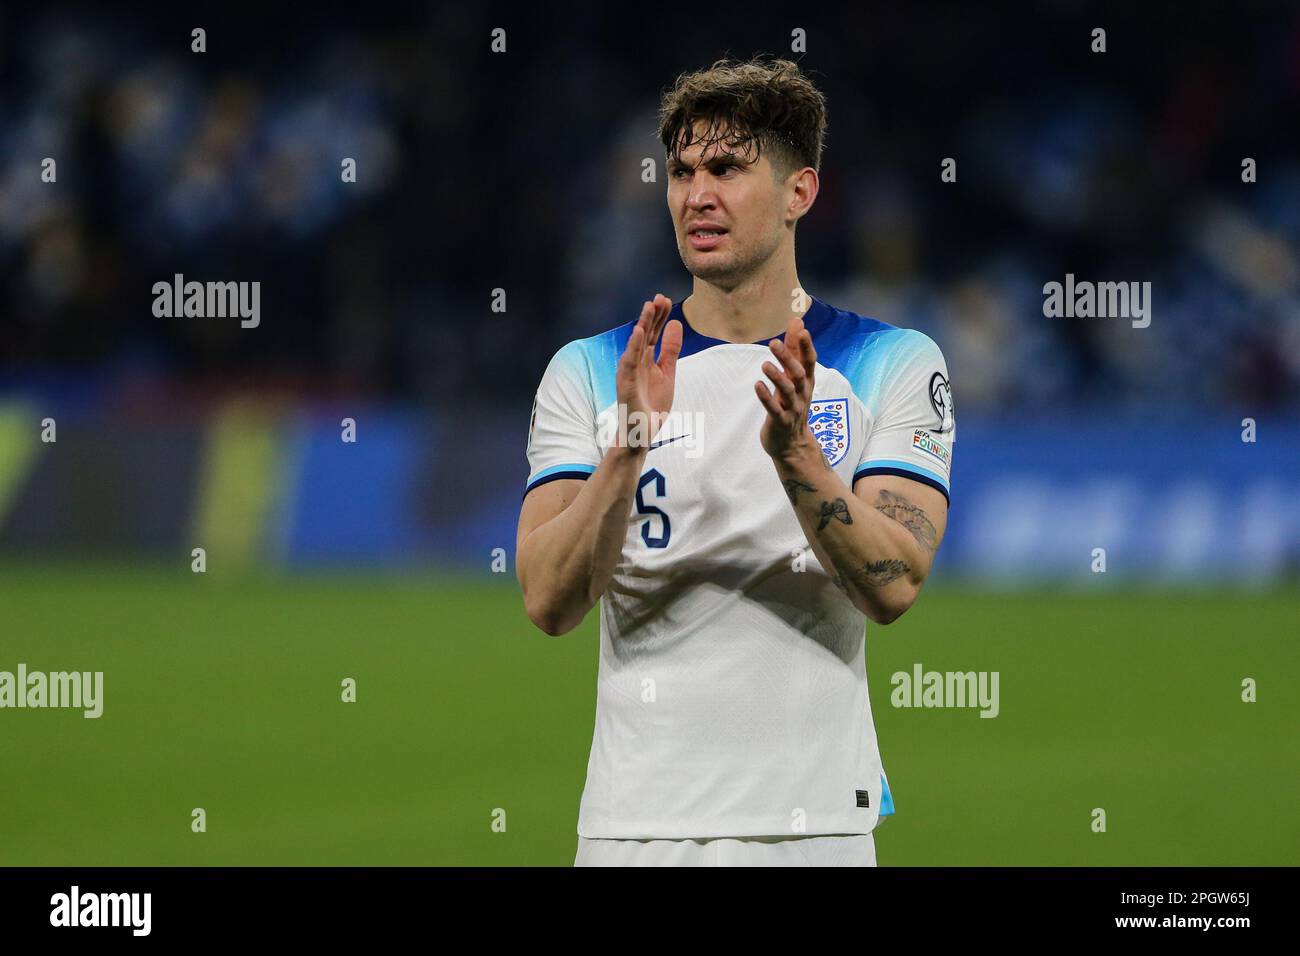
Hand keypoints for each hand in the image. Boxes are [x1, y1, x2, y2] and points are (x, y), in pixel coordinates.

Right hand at [615, 294, 680, 447]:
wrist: (642, 434)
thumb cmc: (651, 405)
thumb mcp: (667, 374)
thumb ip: (670, 351)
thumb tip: (675, 324)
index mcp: (646, 360)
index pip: (654, 334)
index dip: (660, 317)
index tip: (667, 300)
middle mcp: (636, 363)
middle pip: (645, 334)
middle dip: (652, 316)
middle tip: (660, 297)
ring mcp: (629, 373)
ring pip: (636, 344)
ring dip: (642, 325)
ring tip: (649, 306)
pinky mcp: (626, 384)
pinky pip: (629, 363)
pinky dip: (633, 347)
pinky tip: (639, 332)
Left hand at [755, 315, 821, 462]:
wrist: (792, 444)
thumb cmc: (791, 404)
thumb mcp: (794, 378)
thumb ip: (795, 350)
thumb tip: (797, 321)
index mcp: (806, 383)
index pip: (809, 361)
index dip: (806, 346)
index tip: (802, 330)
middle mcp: (802, 394)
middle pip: (798, 374)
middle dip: (788, 358)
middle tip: (773, 343)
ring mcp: (792, 409)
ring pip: (787, 391)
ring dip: (777, 377)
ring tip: (765, 364)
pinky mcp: (780, 421)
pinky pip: (774, 409)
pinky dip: (766, 397)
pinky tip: (757, 385)